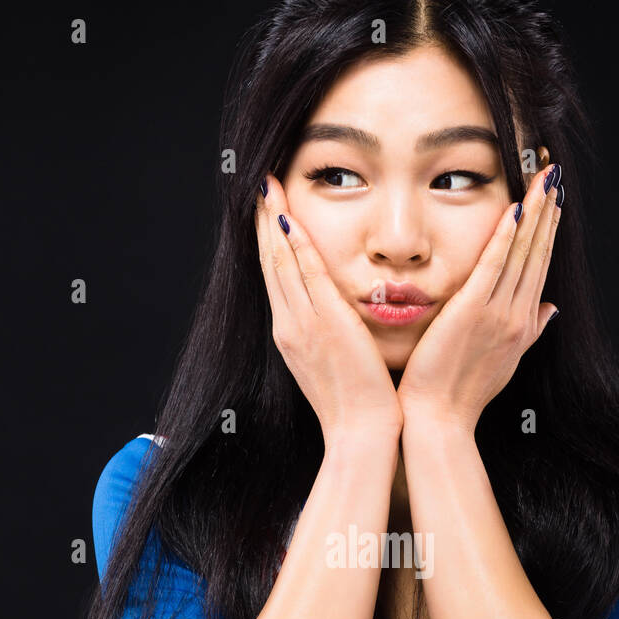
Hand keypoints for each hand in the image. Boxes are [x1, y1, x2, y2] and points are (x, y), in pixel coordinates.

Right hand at [255, 173, 403, 442]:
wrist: (359, 433)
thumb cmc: (356, 405)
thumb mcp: (335, 363)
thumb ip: (330, 334)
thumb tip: (336, 316)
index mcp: (291, 334)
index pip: (275, 277)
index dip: (267, 241)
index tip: (266, 211)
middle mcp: (289, 326)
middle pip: (269, 263)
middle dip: (262, 222)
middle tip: (259, 185)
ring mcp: (303, 324)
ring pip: (280, 262)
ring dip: (272, 221)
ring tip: (266, 187)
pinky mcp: (324, 323)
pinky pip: (305, 275)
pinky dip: (295, 245)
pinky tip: (288, 218)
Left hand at [396, 165, 562, 432]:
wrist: (441, 421)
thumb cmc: (462, 395)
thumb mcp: (504, 361)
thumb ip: (529, 331)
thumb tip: (551, 310)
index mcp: (523, 325)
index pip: (540, 266)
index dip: (548, 230)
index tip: (553, 200)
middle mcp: (517, 316)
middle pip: (538, 253)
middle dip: (547, 210)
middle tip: (553, 173)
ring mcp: (497, 314)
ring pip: (522, 253)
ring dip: (534, 213)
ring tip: (542, 178)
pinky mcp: (472, 313)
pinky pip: (492, 267)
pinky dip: (504, 238)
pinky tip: (514, 210)